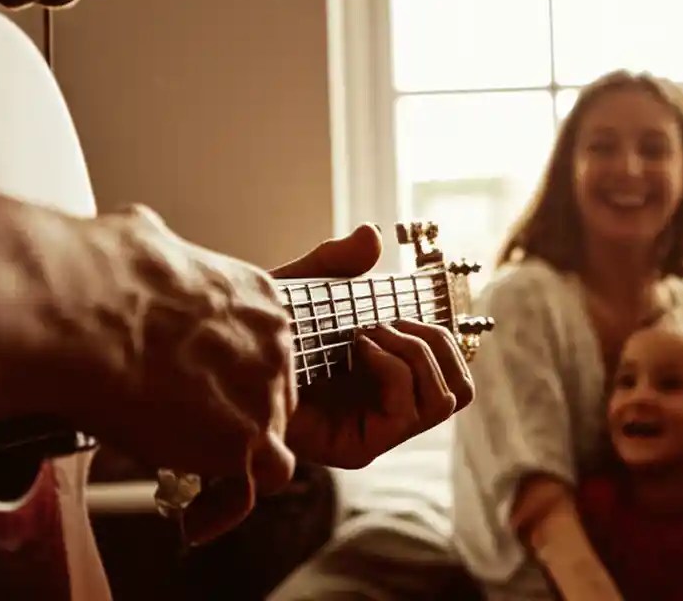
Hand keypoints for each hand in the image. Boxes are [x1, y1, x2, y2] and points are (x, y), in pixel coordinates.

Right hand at [69, 205, 296, 544]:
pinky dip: (223, 505)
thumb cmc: (97, 273)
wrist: (77, 312)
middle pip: (271, 398)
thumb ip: (160, 254)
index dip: (230, 374)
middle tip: (185, 427)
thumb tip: (136, 239)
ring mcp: (263, 396)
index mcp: (257, 297)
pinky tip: (195, 513)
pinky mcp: (242, 442)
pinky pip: (252, 488)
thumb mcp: (142, 239)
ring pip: (271, 445)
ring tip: (191, 470)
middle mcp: (274, 346)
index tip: (200, 385)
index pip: (265, 350)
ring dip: (234, 460)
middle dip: (231, 415)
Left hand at [270, 224, 474, 468]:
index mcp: (392, 384)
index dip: (441, 337)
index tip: (395, 311)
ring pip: (444, 401)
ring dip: (414, 353)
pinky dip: (391, 366)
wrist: (220, 369)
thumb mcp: (304, 290)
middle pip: (461, 391)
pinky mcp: (357, 448)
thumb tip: (373, 233)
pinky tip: (357, 347)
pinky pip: (406, 410)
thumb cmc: (260, 338)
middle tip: (385, 321)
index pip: (456, 376)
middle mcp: (391, 414)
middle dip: (434, 342)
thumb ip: (337, 263)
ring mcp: (377, 433)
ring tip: (368, 333)